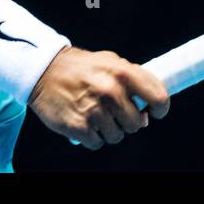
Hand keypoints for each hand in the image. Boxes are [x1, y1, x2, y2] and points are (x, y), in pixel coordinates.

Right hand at [28, 46, 169, 148]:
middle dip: (128, 121)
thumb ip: (132, 77)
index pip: (158, 97)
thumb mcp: (109, 61)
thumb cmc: (79, 67)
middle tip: (115, 112)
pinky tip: (84, 122)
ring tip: (95, 114)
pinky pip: (97, 143)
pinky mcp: (79, 127)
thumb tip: (148, 105)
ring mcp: (95, 111)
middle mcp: (111, 91)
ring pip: (117, 136)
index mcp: (123, 72)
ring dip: (108, 129)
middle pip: (137, 124)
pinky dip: (92, 136)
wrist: (42, 70)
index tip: (154, 112)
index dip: (160, 108)